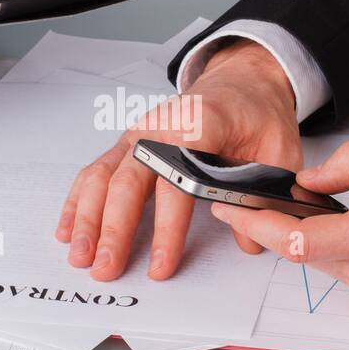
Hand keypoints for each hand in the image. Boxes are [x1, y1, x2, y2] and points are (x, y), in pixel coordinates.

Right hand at [56, 39, 302, 281]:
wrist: (241, 81)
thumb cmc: (256, 113)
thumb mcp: (280, 149)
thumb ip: (263, 195)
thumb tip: (246, 241)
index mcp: (199, 125)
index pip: (177, 181)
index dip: (167, 228)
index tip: (161, 265)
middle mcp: (160, 128)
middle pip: (128, 182)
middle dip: (114, 230)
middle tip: (107, 269)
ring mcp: (138, 135)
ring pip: (103, 178)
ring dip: (88, 220)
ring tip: (81, 258)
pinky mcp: (128, 143)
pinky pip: (96, 172)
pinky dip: (79, 201)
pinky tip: (68, 229)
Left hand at [211, 138, 348, 308]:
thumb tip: (310, 177)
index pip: (303, 242)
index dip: (259, 226)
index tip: (233, 209)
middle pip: (306, 256)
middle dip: (272, 228)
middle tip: (250, 200)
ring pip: (325, 265)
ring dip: (303, 239)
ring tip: (292, 206)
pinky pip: (348, 274)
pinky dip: (333, 250)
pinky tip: (334, 227)